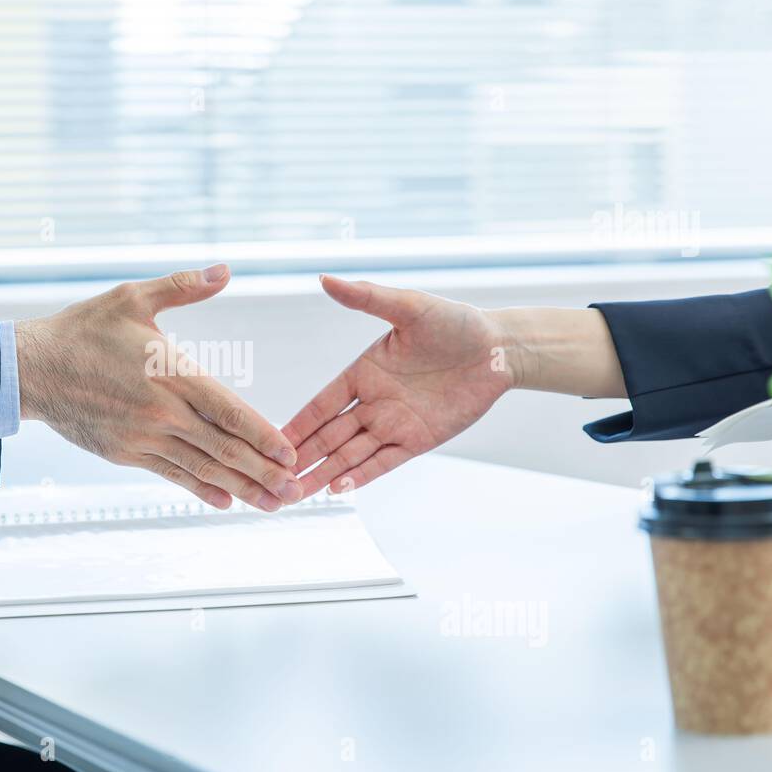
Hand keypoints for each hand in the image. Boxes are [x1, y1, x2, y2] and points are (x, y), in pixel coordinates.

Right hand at [15, 264, 301, 510]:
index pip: (229, 411)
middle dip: (264, 472)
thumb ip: (183, 286)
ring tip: (271, 504)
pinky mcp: (126, 453)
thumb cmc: (83, 329)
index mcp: (172, 373)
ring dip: (241, 488)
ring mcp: (144, 437)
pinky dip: (201, 489)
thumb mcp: (132, 298)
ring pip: (202, 468)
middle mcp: (162, 412)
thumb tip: (225, 270)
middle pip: (224, 448)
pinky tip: (225, 500)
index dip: (264, 435)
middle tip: (295, 491)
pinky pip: (172, 474)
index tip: (291, 452)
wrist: (30, 369)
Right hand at [283, 276, 515, 496]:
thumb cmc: (456, 323)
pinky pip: (384, 462)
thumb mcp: (407, 307)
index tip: (272, 438)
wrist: (499, 350)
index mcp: (363, 372)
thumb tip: (325, 279)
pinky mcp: (418, 440)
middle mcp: (374, 402)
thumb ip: (366, 298)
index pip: (321, 404)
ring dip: (324, 473)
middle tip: (273, 475)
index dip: (298, 423)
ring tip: (297, 492)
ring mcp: (394, 424)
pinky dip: (361, 475)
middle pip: (330, 435)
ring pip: (351, 454)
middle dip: (302, 456)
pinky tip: (337, 488)